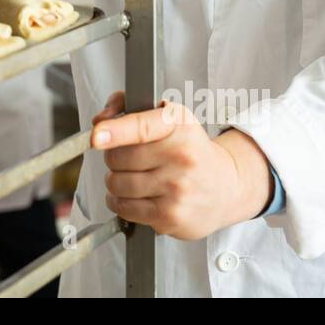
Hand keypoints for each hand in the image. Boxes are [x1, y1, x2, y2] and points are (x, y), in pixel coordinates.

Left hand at [90, 91, 272, 239]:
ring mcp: (177, 188)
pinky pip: (125, 209)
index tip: (96, 136)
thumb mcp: (170, 118)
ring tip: (134, 178)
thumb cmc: (191, 149)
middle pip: (118, 158)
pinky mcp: (171, 215)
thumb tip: (100, 119)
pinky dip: (120, 203)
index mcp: (178, 126)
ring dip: (116, 182)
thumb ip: (131, 109)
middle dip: (114, 159)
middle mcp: (181, 156)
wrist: (227, 187)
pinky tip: (133, 197)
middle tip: (129, 160)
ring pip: (117, 184)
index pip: (140, 127)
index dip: (114, 131)